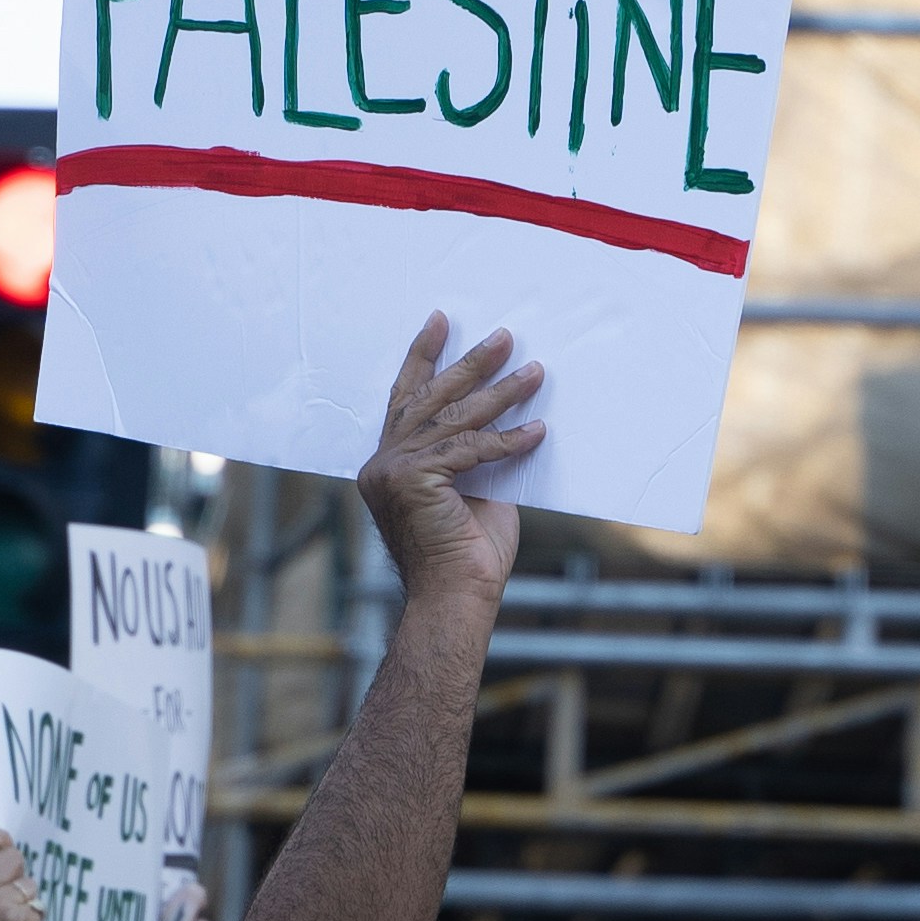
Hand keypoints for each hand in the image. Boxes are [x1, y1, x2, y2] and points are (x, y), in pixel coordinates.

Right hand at [359, 316, 543, 620]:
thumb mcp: (474, 491)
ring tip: (534, 371)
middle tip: (503, 337)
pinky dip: (508, 439)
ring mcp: (392, 471)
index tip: (440, 322)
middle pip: (429, 399)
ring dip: (500, 392)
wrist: (456, 598)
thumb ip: (473, 455)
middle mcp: (381, 464)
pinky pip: (470, 449)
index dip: (423, 358)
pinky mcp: (414, 480)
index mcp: (387, 465)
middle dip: (468, 364)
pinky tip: (538, 429)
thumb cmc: (469, 555)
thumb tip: (505, 420)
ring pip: (453, 419)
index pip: (405, 400)